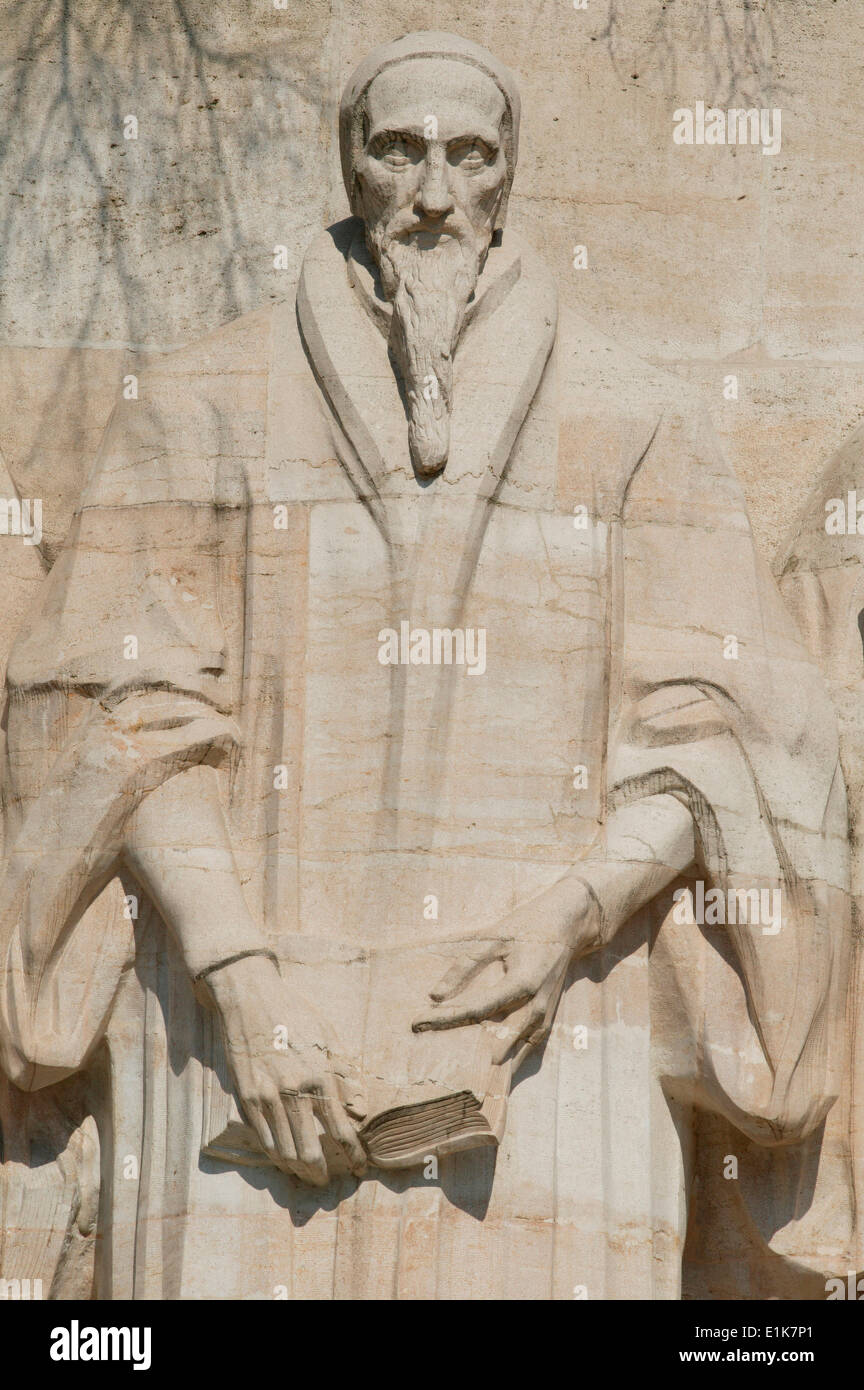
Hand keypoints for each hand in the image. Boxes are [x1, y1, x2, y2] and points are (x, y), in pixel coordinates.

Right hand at [205, 954, 366, 1185]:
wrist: (249, 999)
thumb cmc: (294, 1014)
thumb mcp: (329, 1037)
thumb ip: (347, 1074)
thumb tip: (361, 1110)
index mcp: (320, 1076)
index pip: (340, 1130)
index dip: (352, 1154)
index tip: (358, 1166)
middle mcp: (294, 1092)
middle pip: (309, 1152)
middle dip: (322, 1172)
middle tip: (328, 1180)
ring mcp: (267, 1098)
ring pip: (284, 1152)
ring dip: (298, 1170)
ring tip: (307, 1175)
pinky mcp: (246, 1098)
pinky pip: (262, 1139)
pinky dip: (275, 1155)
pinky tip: (284, 1158)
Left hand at [412, 877, 600, 1065]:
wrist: (568, 925)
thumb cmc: (527, 926)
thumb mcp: (493, 937)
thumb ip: (465, 966)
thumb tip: (435, 995)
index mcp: (523, 982)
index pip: (476, 1008)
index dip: (445, 1018)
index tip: (417, 1023)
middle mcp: (537, 1005)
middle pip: (494, 1037)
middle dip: (461, 1048)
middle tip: (431, 1059)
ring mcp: (545, 1015)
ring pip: (515, 1051)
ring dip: (488, 1064)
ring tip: (459, 1080)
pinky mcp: (548, 1019)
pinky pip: (528, 1047)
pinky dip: (509, 1060)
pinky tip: (490, 1070)